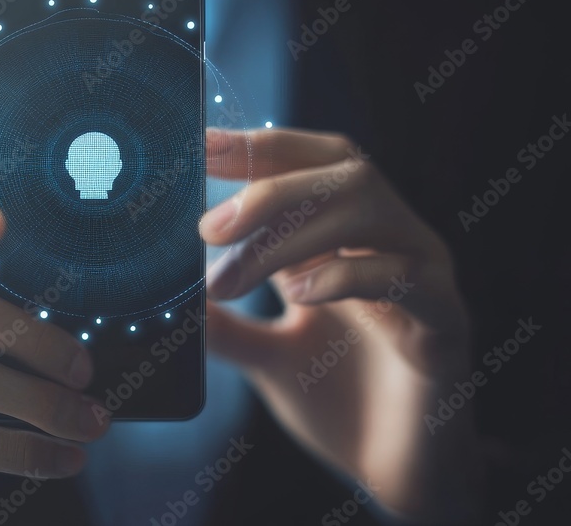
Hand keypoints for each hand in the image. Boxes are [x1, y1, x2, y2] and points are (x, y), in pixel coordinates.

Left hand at [200, 128, 480, 522]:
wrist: (394, 472)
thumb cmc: (339, 403)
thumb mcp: (268, 355)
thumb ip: (226, 325)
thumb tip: (171, 301)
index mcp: (348, 237)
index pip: (309, 164)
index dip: (256, 147)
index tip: (199, 144)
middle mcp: (389, 240)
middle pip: (340, 171)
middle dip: (267, 188)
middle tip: (207, 228)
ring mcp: (423, 275)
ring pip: (367, 208)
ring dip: (289, 235)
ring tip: (233, 276)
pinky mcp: (446, 322)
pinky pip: (406, 275)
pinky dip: (346, 275)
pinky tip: (300, 295)